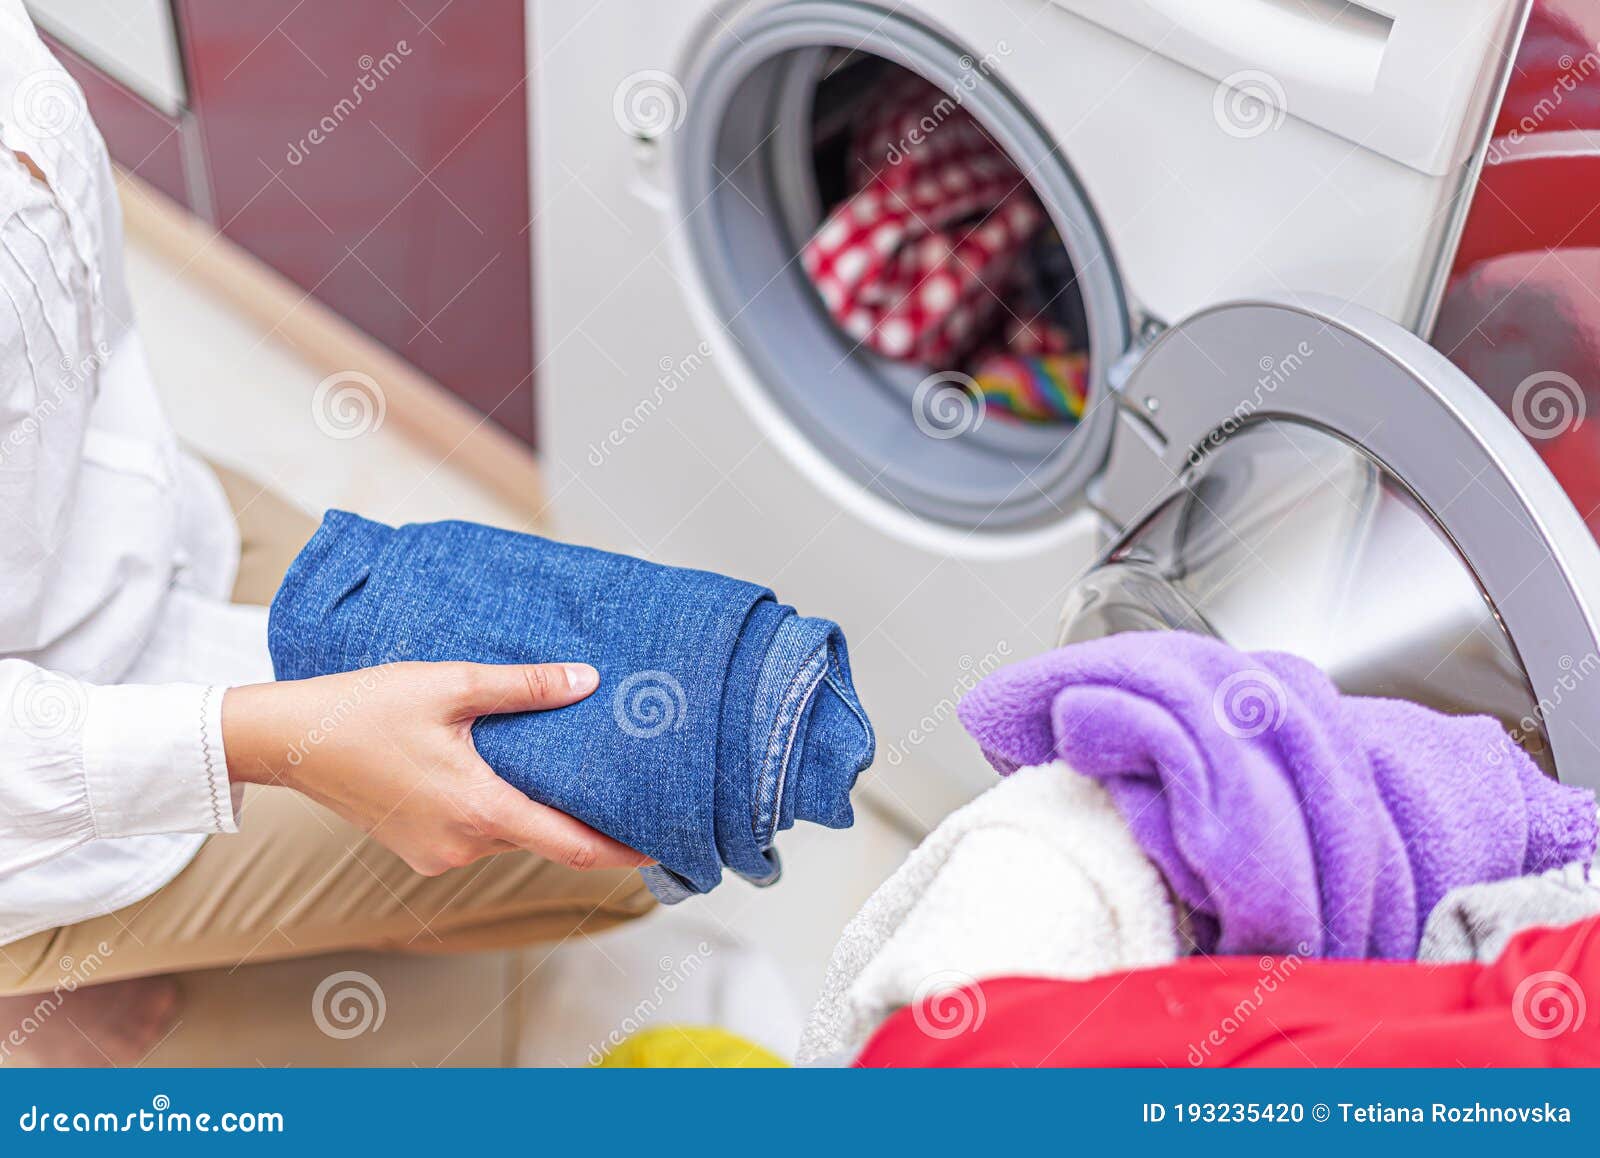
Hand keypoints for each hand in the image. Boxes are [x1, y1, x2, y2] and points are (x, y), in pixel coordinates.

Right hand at [222, 661, 647, 875]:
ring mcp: (438, 854)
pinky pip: (477, 833)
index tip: (662, 847)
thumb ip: (525, 687)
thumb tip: (587, 681)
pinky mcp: (419, 850)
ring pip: (509, 834)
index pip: (572, 846)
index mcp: (479, 812)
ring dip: (534, 808)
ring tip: (563, 767)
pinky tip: (502, 772)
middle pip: (543, 838)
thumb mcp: (451, 685)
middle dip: (580, 816)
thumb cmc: (363, 709)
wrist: (287, 740)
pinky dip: (498, 810)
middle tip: (620, 784)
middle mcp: (462, 846)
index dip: (623, 850)